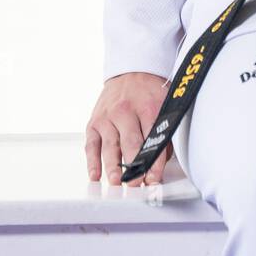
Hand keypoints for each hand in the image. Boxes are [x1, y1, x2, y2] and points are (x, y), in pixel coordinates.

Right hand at [85, 72, 174, 186]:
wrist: (131, 71)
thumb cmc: (150, 92)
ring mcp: (107, 117)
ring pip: (109, 146)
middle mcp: (125, 111)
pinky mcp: (93, 122)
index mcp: (148, 107)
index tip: (154, 179)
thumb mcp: (164, 104)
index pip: (152, 138)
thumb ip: (164, 132)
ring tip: (116, 183)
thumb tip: (160, 164)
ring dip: (112, 167)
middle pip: (130, 142)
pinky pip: (91, 145)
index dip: (154, 161)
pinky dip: (92, 162)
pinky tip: (95, 176)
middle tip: (136, 184)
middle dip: (133, 166)